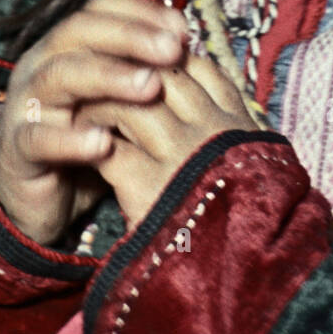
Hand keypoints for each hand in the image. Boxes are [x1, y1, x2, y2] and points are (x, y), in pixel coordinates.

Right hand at [0, 0, 187, 245]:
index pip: (99, 9)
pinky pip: (38, 139)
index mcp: (65, 47)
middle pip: (78, 31)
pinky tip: (104, 144)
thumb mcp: (116, 103)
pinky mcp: (16, 150)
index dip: (140, 12)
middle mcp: (40, 66)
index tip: (183, 29)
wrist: (36, 201)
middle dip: (129, 35)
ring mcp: (23, 105)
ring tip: (150, 87)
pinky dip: (70, 140)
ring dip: (106, 77)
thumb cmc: (85, 143)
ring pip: (58, 76)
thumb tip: (187, 45)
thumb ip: (141, 72)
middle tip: (172, 49)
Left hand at [73, 53, 259, 227]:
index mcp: (237, 121)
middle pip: (160, 73)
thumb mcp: (248, 159)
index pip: (197, 65)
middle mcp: (212, 128)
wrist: (250, 276)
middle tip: (97, 73)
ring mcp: (181, 154)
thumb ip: (226, 122)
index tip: (139, 63)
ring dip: (102, 102)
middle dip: (126, 70)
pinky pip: (109, 148)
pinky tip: (82, 149)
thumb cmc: (246, 217)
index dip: (162, 56)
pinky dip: (90, 144)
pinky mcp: (150, 187)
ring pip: (129, 103)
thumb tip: (197, 84)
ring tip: (83, 109)